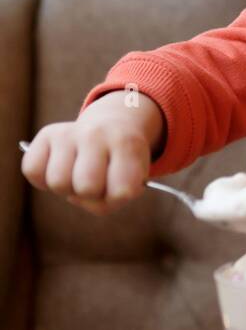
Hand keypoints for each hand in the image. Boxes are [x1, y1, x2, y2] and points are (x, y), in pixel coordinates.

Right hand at [20, 92, 163, 215]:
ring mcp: (70, 132)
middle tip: (96, 181)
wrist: (112, 126)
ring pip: (57, 182)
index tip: (120, 185)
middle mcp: (97, 134)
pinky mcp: (46, 133)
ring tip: (76, 175)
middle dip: (90, 194)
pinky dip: (42, 179)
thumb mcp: (129, 182)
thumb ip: (105, 202)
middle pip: (86, 187)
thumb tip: (73, 195)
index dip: (119, 198)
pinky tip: (57, 169)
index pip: (121, 191)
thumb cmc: (121, 165)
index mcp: (127, 145)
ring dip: (66, 188)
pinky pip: (32, 169)